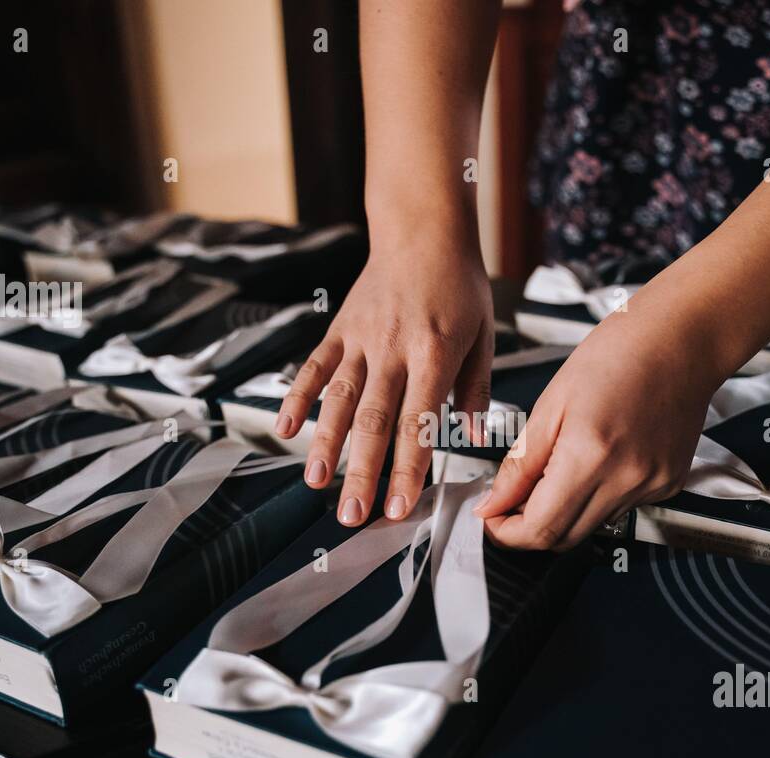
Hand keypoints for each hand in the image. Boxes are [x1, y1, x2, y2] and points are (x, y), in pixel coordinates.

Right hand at [275, 231, 493, 524]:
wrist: (423, 230)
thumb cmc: (460, 285)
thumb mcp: (484, 335)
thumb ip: (475, 390)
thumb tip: (471, 440)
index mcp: (435, 354)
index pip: (419, 422)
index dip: (407, 468)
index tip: (399, 506)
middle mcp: (394, 349)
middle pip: (374, 421)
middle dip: (362, 472)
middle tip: (353, 515)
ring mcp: (362, 339)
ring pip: (340, 399)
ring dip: (325, 444)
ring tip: (315, 484)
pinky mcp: (339, 328)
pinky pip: (315, 367)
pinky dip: (297, 397)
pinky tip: (284, 429)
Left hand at [474, 304, 721, 549]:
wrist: (681, 339)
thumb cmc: (620, 353)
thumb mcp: (551, 404)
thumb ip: (520, 464)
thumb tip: (494, 503)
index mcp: (590, 455)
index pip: (539, 529)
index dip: (506, 532)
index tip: (492, 518)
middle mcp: (626, 479)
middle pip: (564, 539)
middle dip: (530, 527)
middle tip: (513, 497)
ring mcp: (652, 485)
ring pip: (591, 526)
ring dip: (564, 510)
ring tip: (558, 465)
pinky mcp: (668, 484)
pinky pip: (620, 508)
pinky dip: (597, 496)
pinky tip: (598, 459)